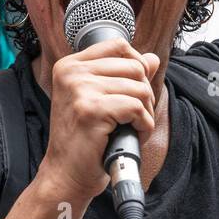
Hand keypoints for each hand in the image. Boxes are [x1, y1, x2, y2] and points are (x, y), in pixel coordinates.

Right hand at [38, 38, 160, 201]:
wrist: (66, 173)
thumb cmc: (83, 139)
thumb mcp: (99, 99)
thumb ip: (123, 75)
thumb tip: (152, 58)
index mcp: (70, 65)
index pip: (118, 45)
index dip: (137, 65)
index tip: (134, 89)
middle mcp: (71, 72)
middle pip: (134, 67)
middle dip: (144, 94)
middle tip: (134, 116)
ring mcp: (80, 89)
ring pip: (140, 88)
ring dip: (145, 112)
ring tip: (132, 127)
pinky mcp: (91, 110)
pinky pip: (136, 107)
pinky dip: (143, 125)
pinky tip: (133, 134)